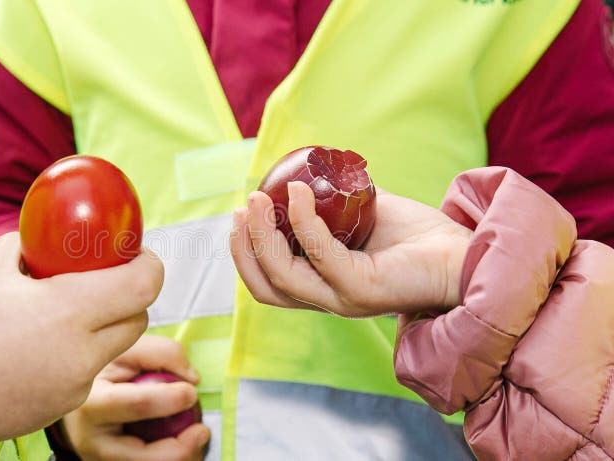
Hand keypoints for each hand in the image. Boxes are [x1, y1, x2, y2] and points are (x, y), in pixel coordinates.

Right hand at [0, 232, 162, 443]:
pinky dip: (80, 356)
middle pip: (138, 318)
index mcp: (70, 309)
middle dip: (129, 297)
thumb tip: (52, 238)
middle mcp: (83, 351)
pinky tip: (44, 348)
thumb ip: (31, 247)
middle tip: (104, 282)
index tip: (136, 254)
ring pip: (116, 349)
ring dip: (106, 328)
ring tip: (68, 316)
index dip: (149, 265)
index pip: (143, 285)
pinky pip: (88, 374)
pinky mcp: (63, 407)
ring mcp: (76, 385)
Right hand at [62, 335, 209, 460]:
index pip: (136, 404)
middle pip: (140, 456)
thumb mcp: (128, 351)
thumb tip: (191, 379)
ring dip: (180, 457)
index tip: (191, 391)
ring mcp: (98, 459)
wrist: (81, 397)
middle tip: (203, 431)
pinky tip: (185, 446)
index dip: (170, 400)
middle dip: (180, 449)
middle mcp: (91, 439)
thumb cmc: (106, 370)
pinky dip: (171, 459)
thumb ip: (161, 353)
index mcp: (92, 402)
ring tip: (198, 437)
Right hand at [231, 182, 470, 316]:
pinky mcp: (363, 289)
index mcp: (324, 287)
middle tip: (244, 206)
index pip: (269, 282)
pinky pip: (320, 253)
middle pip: (265, 286)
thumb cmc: (419, 237)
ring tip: (259, 198)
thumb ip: (334, 205)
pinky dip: (303, 220)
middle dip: (244, 247)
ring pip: (283, 274)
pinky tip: (300, 192)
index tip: (241, 213)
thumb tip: (308, 173)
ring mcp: (344, 298)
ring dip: (263, 234)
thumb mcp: (365, 216)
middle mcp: (329, 299)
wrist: (466, 255)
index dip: (245, 252)